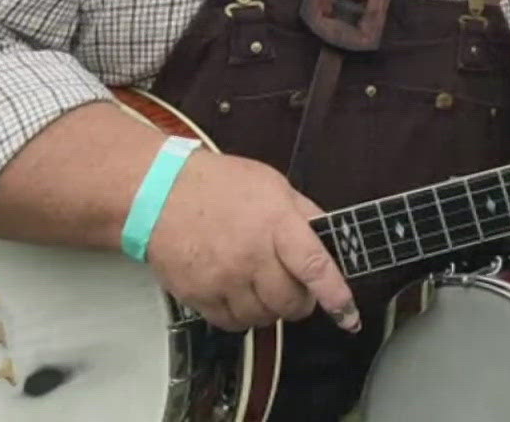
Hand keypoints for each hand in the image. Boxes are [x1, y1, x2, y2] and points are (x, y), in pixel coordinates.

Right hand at [144, 150, 357, 333]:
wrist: (161, 192)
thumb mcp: (274, 186)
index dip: (335, 296)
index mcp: (276, 224)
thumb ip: (304, 215)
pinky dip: (241, 315)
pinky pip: (232, 323)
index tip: (348, 316)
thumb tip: (330, 240)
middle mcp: (251, 254)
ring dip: (269, 309)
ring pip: (262, 318)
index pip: (314, 267)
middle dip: (300, 301)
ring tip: (260, 284)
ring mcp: (223, 278)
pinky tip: (238, 293)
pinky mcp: (199, 295)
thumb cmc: (218, 185)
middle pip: (290, 302)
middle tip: (295, 288)